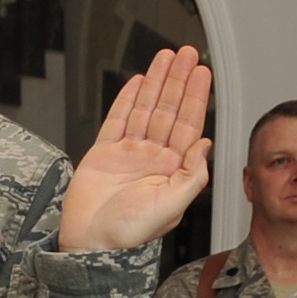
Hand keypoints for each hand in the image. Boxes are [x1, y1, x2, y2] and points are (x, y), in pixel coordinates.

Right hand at [58, 45, 213, 252]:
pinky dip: (127, 99)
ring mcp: (128, 154)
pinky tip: (138, 81)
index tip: (202, 73)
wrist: (90, 243)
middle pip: (169, 110)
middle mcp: (152, 158)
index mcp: (172, 170)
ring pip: (146, 109)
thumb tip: (205, 145)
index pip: (189, 125)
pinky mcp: (103, 153)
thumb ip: (192, 176)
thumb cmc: (129, 234)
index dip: (196, 97)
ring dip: (156, 82)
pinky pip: (118, 119)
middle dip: (179, 80)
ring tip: (166, 57)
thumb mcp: (172, 207)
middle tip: (188, 54)